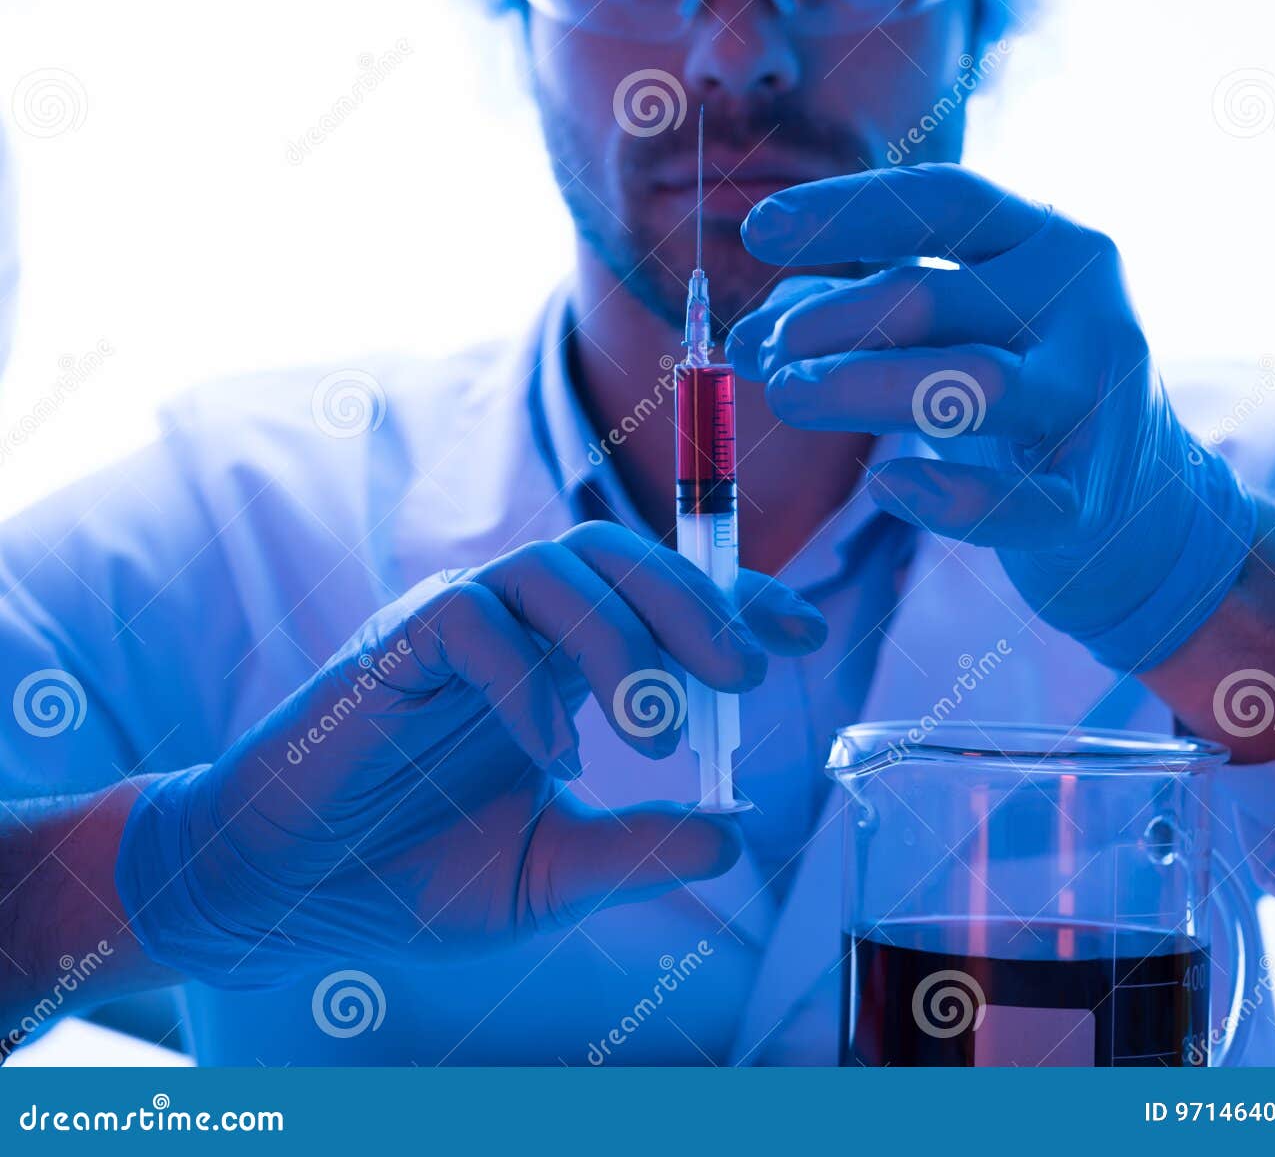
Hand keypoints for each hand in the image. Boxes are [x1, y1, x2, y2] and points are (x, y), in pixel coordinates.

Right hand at [115, 522, 827, 986]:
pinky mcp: (392, 646)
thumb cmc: (414, 874)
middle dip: (696, 603)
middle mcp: (516, 630)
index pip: (660, 601)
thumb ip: (635, 850)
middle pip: (618, 557)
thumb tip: (735, 836)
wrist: (293, 894)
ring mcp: (452, 627)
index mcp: (562, 667)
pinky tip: (557, 752)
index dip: (735, 602)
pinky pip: (469, 621)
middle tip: (749, 677)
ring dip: (622, 640)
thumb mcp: (549, 872)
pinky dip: (525, 680)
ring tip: (659, 732)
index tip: (805, 635)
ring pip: (552, 570)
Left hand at [731, 163, 1256, 672]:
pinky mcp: (1095, 494)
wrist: (1140, 506)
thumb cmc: (1022, 401)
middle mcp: (1082, 305)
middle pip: (936, 295)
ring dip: (866, 388)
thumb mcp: (947, 336)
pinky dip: (948, 497)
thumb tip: (744, 341)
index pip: (942, 202)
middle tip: (767, 359)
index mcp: (1046, 243)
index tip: (756, 231)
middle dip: (833, 324)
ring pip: (973, 386)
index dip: (844, 210)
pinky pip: (1016, 501)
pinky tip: (887, 486)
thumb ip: (852, 321)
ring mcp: (1098, 399)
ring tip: (789, 396)